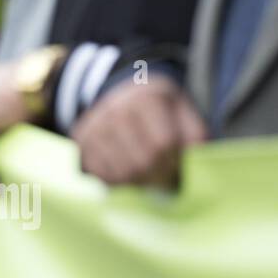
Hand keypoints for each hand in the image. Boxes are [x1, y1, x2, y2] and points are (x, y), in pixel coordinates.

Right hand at [72, 77, 205, 187]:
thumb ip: (195, 134)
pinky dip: (119, 182)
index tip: (177, 163)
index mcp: (146, 98)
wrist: (122, 95)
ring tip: (147, 173)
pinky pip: (102, 177)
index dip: (175, 161)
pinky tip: (128, 172)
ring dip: (140, 182)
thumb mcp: (184, 111)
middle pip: (141, 162)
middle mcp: (115, 108)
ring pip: (122, 174)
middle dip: (159, 176)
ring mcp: (94, 126)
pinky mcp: (81, 142)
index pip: (163, 144)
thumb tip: (196, 157)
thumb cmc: (160, 110)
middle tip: (164, 175)